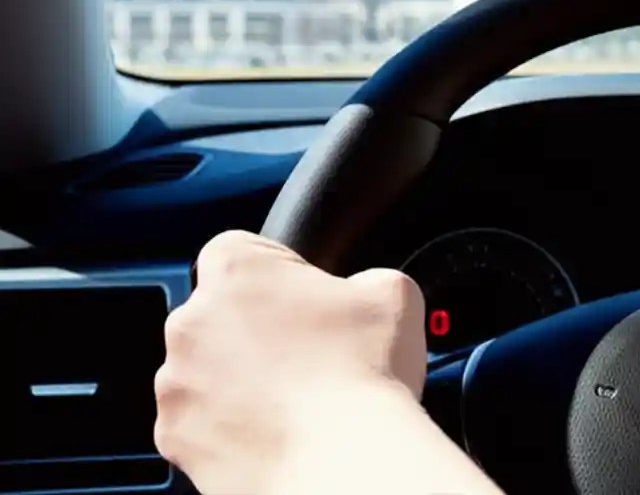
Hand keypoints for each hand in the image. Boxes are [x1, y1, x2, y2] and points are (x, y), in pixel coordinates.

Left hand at [154, 230, 426, 494]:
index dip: (278, 271)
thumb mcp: (393, 293)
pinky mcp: (175, 438)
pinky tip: (277, 432)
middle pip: (218, 311)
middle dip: (255, 328)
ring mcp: (177, 384)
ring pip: (204, 368)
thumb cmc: (365, 376)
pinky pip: (199, 421)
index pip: (241, 248)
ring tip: (295, 400)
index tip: (305, 297)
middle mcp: (192, 322)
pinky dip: (229, 426)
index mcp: (237, 271)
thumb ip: (364, 278)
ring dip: (238, 378)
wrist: (344, 464)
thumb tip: (361, 292)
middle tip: (309, 353)